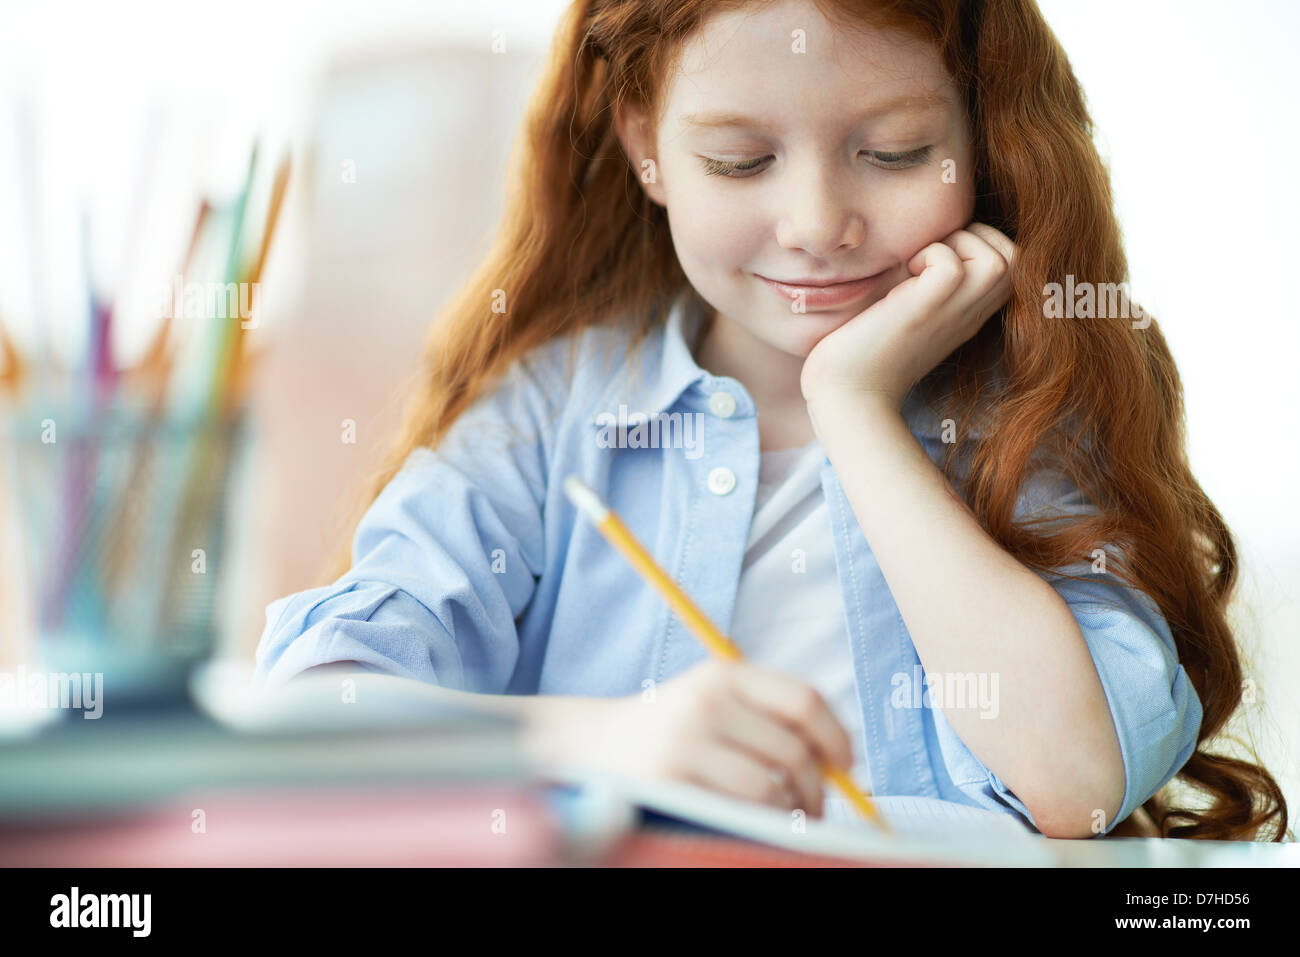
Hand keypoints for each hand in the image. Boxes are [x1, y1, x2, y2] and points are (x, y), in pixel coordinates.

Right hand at [524, 659, 854, 816]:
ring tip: (786, 821)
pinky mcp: (671, 783)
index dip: (837, 737)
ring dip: (790, 812)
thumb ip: (770, 717)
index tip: (847, 766)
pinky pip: (739, 812)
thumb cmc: (669, 730)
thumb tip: (840, 763)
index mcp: (724, 674)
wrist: (589, 748)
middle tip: (816, 809)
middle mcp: (705, 702)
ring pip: (771, 788)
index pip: (804, 700)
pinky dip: (759, 824)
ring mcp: (686, 743)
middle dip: (816, 789)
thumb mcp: (713, 701)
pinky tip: (755, 826)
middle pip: (794, 752)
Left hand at [800, 222, 1016, 411]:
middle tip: (931, 255)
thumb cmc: (862, 354)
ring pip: (1002, 258)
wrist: (846, 396)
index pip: (1011, 264)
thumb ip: (921, 281)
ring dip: (960, 243)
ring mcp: (955, 313)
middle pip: (1017, 258)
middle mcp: (970, 315)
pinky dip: (928, 255)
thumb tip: (915, 240)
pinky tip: (903, 279)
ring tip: (918, 265)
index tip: (937, 256)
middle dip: (979, 235)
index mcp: (967, 313)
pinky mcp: (928, 309)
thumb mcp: (904, 309)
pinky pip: (951, 264)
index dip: (983, 242)